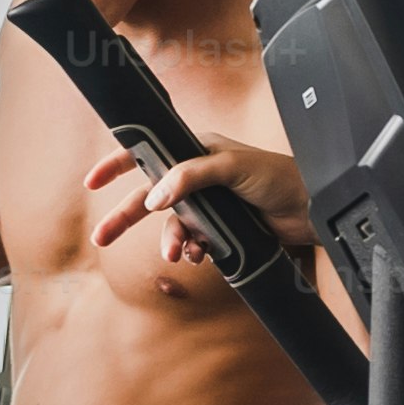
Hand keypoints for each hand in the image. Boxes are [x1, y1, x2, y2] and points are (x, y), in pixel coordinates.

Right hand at [77, 133, 304, 304]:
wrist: (311, 210)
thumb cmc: (278, 177)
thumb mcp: (232, 168)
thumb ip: (190, 176)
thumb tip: (154, 196)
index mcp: (196, 149)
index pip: (148, 153)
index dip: (118, 164)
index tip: (92, 181)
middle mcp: (197, 175)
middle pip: (149, 196)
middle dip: (125, 218)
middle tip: (101, 238)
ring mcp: (208, 202)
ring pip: (173, 225)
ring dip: (172, 240)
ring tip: (179, 255)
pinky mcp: (221, 227)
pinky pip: (194, 240)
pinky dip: (192, 249)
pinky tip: (200, 255)